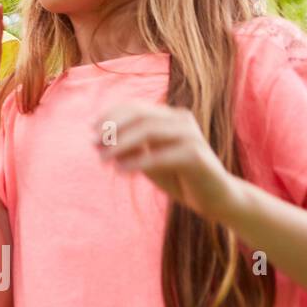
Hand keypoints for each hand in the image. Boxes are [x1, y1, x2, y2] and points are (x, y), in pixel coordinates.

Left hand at [95, 103, 240, 216]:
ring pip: (149, 131)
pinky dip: (138, 162)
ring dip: (121, 144)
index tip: (91, 129)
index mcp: (170, 116)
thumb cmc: (178, 177)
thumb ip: (128, 149)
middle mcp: (182, 120)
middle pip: (141, 115)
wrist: (214, 200)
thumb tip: (100, 142)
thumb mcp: (147, 160)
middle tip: (94, 144)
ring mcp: (192, 136)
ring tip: (103, 159)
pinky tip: (121, 170)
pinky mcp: (198, 156)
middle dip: (113, 128)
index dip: (111, 115)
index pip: (136, 107)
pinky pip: (162, 155)